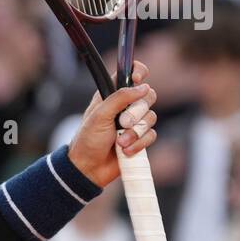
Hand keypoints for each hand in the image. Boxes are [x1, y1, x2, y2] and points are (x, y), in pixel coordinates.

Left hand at [67, 60, 158, 187]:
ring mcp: (133, 123)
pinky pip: (152, 135)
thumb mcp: (100, 115)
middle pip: (148, 96)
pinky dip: (139, 144)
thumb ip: (120, 98)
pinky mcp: (140, 139)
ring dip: (136, 132)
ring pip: (151, 117)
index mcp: (111, 95)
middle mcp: (125, 106)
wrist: (88, 168)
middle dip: (137, 112)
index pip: (129, 74)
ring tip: (120, 142)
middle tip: (122, 123)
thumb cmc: (88, 140)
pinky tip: (125, 151)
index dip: (138, 72)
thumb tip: (143, 86)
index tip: (138, 78)